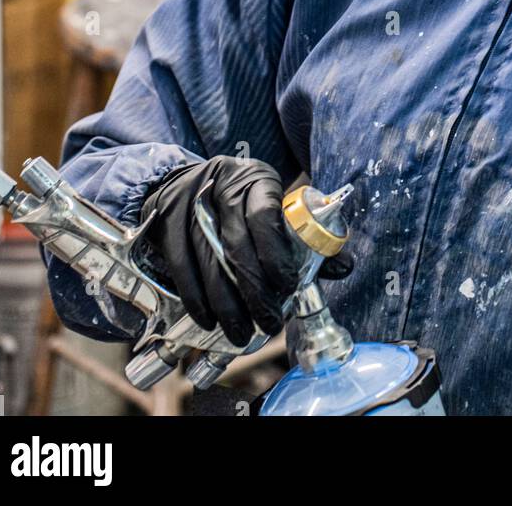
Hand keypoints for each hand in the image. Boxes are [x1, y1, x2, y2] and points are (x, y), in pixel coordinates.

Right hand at [137, 156, 351, 345]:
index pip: (266, 216)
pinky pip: (181, 266)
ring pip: (208, 261)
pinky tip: (209, 320)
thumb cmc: (243, 203)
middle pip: (237, 245)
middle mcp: (221, 186)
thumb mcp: (273, 207)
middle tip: (269, 322)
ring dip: (226, 304)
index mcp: (255, 179)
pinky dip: (196, 298)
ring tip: (242, 333)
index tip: (288, 287)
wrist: (189, 181)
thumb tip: (344, 267)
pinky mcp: (167, 220)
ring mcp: (189, 202)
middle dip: (254, 291)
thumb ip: (305, 238)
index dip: (276, 255)